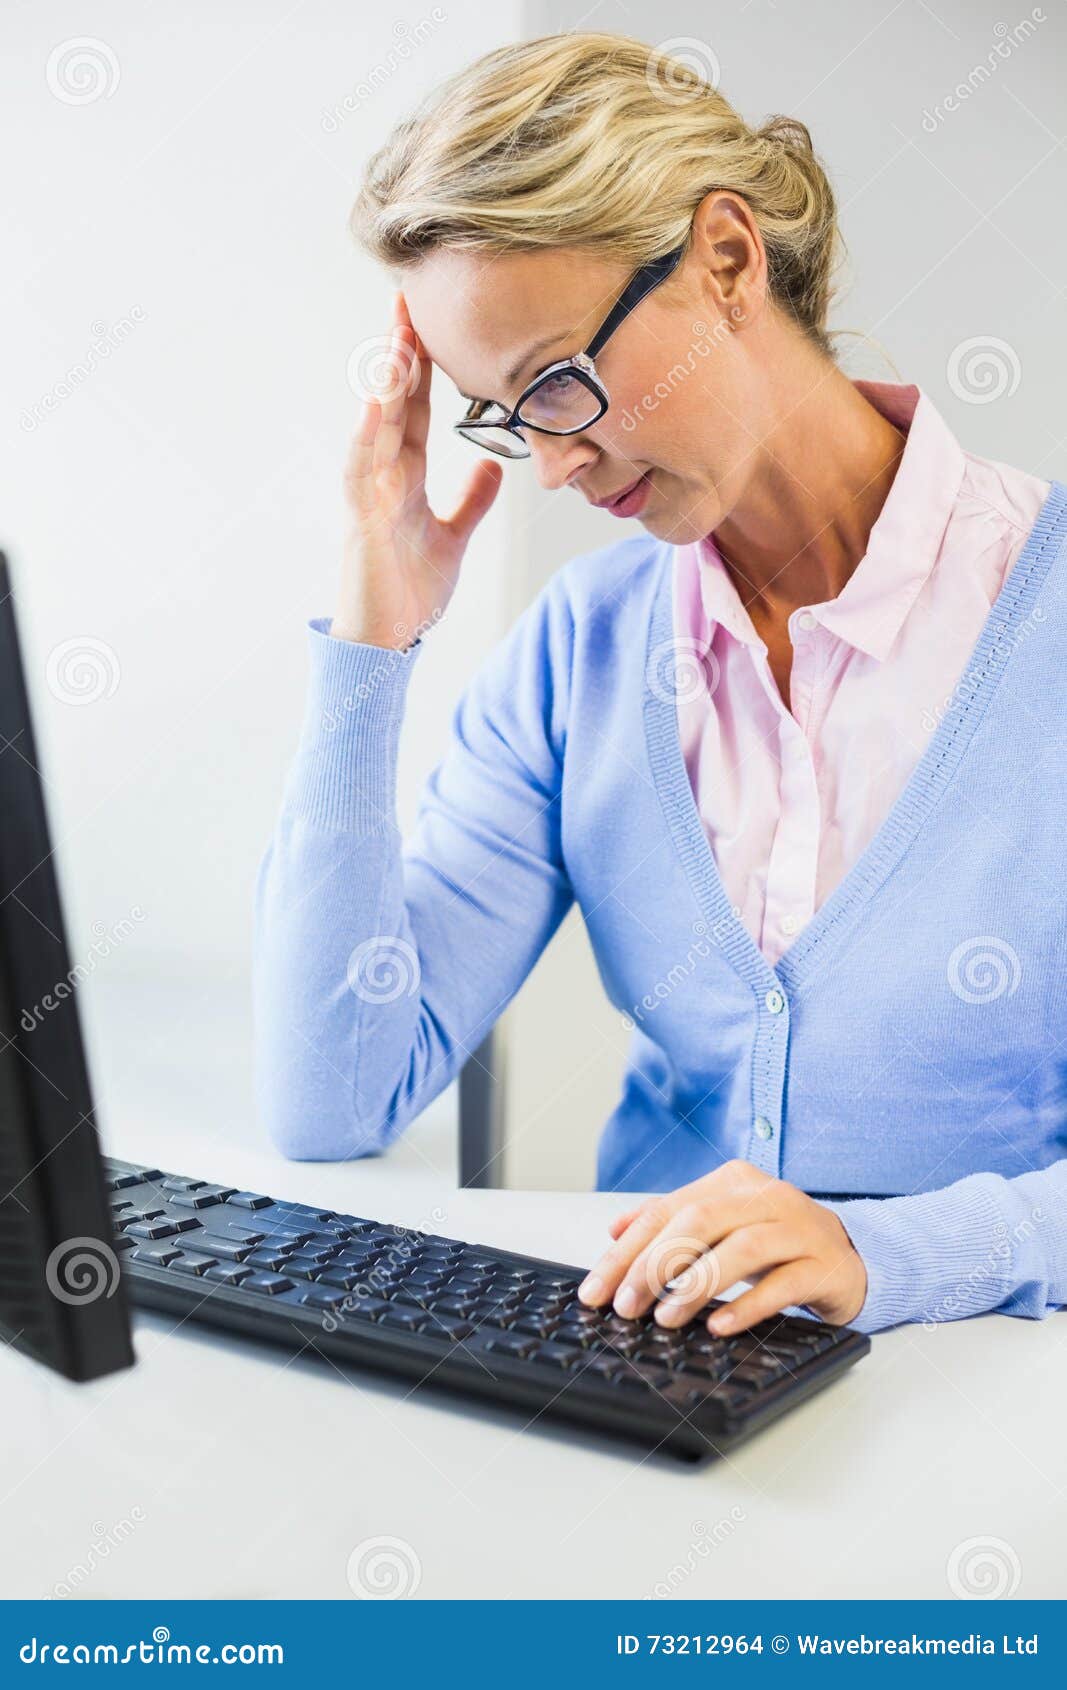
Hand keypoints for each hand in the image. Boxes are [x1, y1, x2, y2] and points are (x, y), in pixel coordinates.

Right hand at [332, 290, 503, 648]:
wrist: (388, 641)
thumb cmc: (410, 591)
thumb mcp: (454, 537)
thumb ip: (472, 501)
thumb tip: (493, 467)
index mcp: (405, 476)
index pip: (412, 407)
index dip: (421, 366)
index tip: (431, 320)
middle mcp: (383, 476)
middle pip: (390, 403)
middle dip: (399, 352)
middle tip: (407, 299)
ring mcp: (369, 495)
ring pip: (374, 427)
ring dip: (382, 383)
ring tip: (395, 337)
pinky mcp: (362, 521)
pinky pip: (362, 471)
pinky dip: (368, 438)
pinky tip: (375, 406)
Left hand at [577, 1159, 867, 1336]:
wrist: (851, 1257)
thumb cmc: (776, 1243)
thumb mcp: (722, 1225)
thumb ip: (672, 1222)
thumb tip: (615, 1230)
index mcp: (732, 1182)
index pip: (667, 1211)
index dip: (627, 1250)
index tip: (598, 1288)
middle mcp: (765, 1196)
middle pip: (700, 1223)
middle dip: (655, 1266)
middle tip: (628, 1305)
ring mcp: (798, 1228)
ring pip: (741, 1248)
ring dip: (697, 1285)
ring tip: (666, 1317)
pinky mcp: (823, 1264)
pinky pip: (783, 1283)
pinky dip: (747, 1305)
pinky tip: (719, 1326)